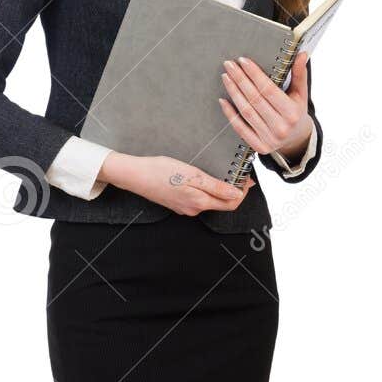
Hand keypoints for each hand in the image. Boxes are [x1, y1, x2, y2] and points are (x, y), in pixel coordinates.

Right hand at [98, 153, 251, 215]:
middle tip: (238, 174)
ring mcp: (184, 207)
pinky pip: (198, 198)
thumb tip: (236, 193)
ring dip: (219, 189)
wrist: (134, 175)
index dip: (242, 192)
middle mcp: (193, 209)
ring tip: (222, 173)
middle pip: (222, 203)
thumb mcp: (192, 175)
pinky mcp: (177, 202)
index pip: (231, 203)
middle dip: (233, 191)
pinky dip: (206, 190)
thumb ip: (215, 187)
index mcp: (199, 203)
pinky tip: (202, 178)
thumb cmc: (160, 172)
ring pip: (209, 200)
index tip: (246, 178)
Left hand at [217, 51, 313, 163]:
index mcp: (292, 113)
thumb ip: (300, 74)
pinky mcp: (259, 147)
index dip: (254, 74)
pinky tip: (223, 100)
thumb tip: (301, 54)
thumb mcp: (301, 94)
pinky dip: (230, 114)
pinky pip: (240, 128)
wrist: (297, 140)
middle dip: (240, 80)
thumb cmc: (296, 112)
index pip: (269, 90)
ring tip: (226, 77)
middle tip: (229, 65)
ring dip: (233, 92)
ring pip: (246, 112)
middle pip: (255, 99)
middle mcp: (281, 127)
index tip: (243, 61)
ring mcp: (269, 139)